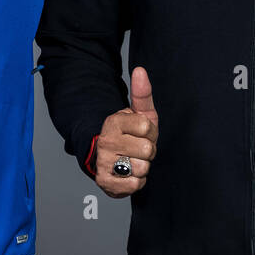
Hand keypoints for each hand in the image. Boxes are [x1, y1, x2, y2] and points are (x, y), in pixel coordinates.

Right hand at [94, 67, 157, 197]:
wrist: (110, 160)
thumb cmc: (129, 135)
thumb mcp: (139, 113)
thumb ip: (142, 93)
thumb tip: (140, 70)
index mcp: (113, 122)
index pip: (147, 127)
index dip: (150, 133)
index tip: (141, 134)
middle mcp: (106, 141)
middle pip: (147, 149)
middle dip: (148, 152)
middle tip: (137, 149)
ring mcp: (104, 162)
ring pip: (142, 168)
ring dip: (142, 167)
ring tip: (132, 161)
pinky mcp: (105, 182)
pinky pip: (134, 185)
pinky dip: (136, 182)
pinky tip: (128, 175)